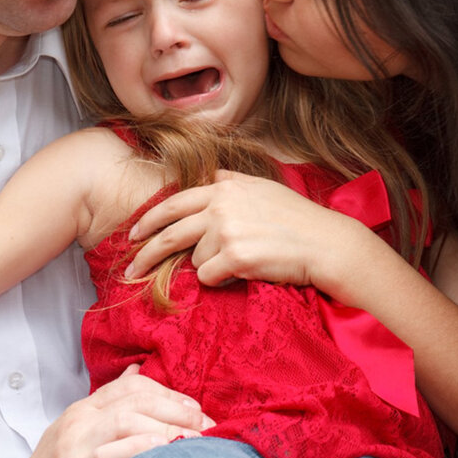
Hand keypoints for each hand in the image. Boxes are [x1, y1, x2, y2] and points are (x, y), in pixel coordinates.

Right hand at [0, 365, 213, 457]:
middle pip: (135, 398)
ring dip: (166, 426)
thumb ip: (109, 403)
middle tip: (206, 428)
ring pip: (125, 419)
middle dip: (176, 409)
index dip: (170, 393)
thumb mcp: (81, 429)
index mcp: (85, 408)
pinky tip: (162, 449)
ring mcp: (74, 443)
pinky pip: (108, 453)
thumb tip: (136, 370)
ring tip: (193, 440)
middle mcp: (79, 418)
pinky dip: (138, 447)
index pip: (133, 385)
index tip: (198, 411)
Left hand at [125, 171, 373, 292]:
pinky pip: (209, 276)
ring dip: (211, 267)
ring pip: (195, 259)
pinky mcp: (235, 257)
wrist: (326, 244)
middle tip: (130, 270)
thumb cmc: (299, 219)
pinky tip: (244, 273)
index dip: (149, 220)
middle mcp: (220, 206)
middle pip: (169, 234)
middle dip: (145, 254)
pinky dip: (221, 280)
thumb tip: (212, 177)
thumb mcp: (264, 188)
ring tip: (241, 263)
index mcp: (224, 188)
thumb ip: (233, 182)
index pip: (174, 203)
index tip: (133, 234)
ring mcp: (226, 231)